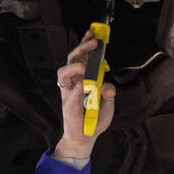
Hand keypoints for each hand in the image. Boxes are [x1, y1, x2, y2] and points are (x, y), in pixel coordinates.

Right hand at [54, 29, 115, 159]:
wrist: (85, 138)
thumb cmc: (93, 120)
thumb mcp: (107, 105)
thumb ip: (109, 94)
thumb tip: (108, 86)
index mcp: (82, 80)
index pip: (81, 58)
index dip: (85, 45)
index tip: (93, 35)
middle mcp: (73, 84)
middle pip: (72, 60)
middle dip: (82, 49)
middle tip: (93, 44)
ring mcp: (68, 94)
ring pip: (64, 73)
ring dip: (75, 67)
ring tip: (86, 67)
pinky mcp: (68, 107)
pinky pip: (70, 97)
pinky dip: (76, 91)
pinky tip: (82, 86)